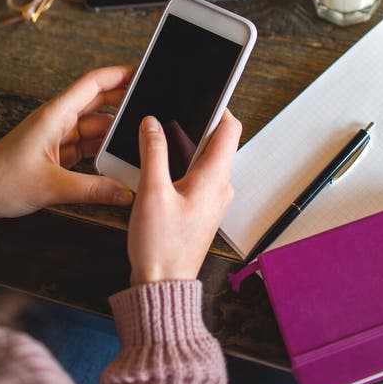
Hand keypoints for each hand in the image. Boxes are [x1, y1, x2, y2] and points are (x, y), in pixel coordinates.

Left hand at [0, 67, 134, 219]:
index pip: (93, 83)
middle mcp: (58, 120)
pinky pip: (87, 145)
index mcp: (56, 114)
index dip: (119, 73)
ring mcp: (57, 135)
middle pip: (98, 102)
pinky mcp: (56, 153)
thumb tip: (125, 192)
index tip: (143, 71)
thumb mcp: (51, 187)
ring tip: (137, 139)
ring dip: (113, 133)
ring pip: (94, 126)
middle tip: (150, 108)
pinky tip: (116, 159)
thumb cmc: (0, 181)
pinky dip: (101, 150)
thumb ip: (92, 189)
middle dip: (124, 103)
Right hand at [128, 111, 241, 284]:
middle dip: (195, 126)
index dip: (219, 108)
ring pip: (204, 160)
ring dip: (185, 147)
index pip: (230, 129)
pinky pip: (196, 177)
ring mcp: (212, 200)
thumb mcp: (152, 192)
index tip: (202, 96)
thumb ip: (153, 152)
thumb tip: (152, 124)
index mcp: (215, 178)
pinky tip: (158, 169)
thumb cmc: (161, 247)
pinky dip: (181, 166)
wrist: (163, 287)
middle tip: (169, 114)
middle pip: (217, 143)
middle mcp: (220, 187)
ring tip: (158, 139)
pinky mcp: (201, 210)